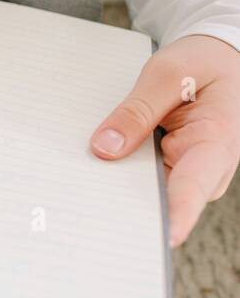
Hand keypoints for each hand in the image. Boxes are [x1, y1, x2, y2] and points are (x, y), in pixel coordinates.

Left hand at [90, 34, 239, 246]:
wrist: (220, 60)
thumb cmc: (201, 63)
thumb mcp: (166, 74)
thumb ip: (136, 111)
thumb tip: (104, 149)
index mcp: (215, 143)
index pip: (192, 188)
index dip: (173, 216)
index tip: (154, 238)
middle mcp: (207, 169)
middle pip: (163, 200)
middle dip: (124, 204)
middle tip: (80, 209)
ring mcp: (190, 173)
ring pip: (149, 194)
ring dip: (117, 191)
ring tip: (76, 191)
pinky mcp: (174, 170)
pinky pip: (144, 182)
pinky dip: (119, 178)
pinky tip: (90, 176)